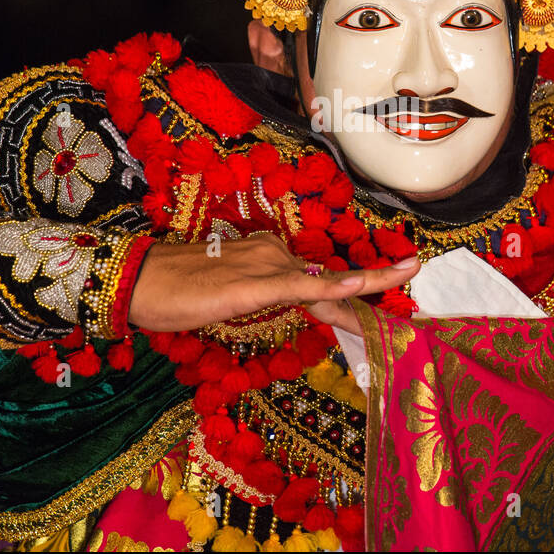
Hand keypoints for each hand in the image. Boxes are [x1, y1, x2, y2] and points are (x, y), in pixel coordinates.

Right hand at [128, 233, 418, 335]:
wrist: (138, 281)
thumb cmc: (172, 291)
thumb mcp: (223, 297)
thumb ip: (254, 297)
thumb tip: (273, 300)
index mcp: (266, 255)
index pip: (320, 279)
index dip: (358, 288)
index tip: (395, 277)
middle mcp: (274, 253)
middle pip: (331, 285)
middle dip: (373, 292)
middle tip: (416, 269)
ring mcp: (268, 266)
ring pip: (329, 288)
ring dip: (366, 300)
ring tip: (408, 272)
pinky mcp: (259, 284)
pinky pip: (307, 289)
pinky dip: (338, 291)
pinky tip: (364, 291)